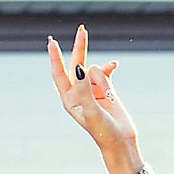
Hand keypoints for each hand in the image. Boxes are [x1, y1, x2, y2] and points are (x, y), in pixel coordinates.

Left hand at [48, 25, 135, 173]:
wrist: (121, 142)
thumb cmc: (104, 132)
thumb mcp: (92, 111)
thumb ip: (84, 89)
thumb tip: (79, 68)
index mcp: (69, 100)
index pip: (59, 74)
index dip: (55, 58)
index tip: (52, 42)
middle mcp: (79, 93)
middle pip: (75, 65)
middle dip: (80, 48)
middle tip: (82, 30)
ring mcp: (92, 90)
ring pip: (94, 70)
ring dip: (103, 79)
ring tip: (109, 97)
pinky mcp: (106, 89)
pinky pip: (105, 72)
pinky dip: (110, 69)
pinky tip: (115, 66)